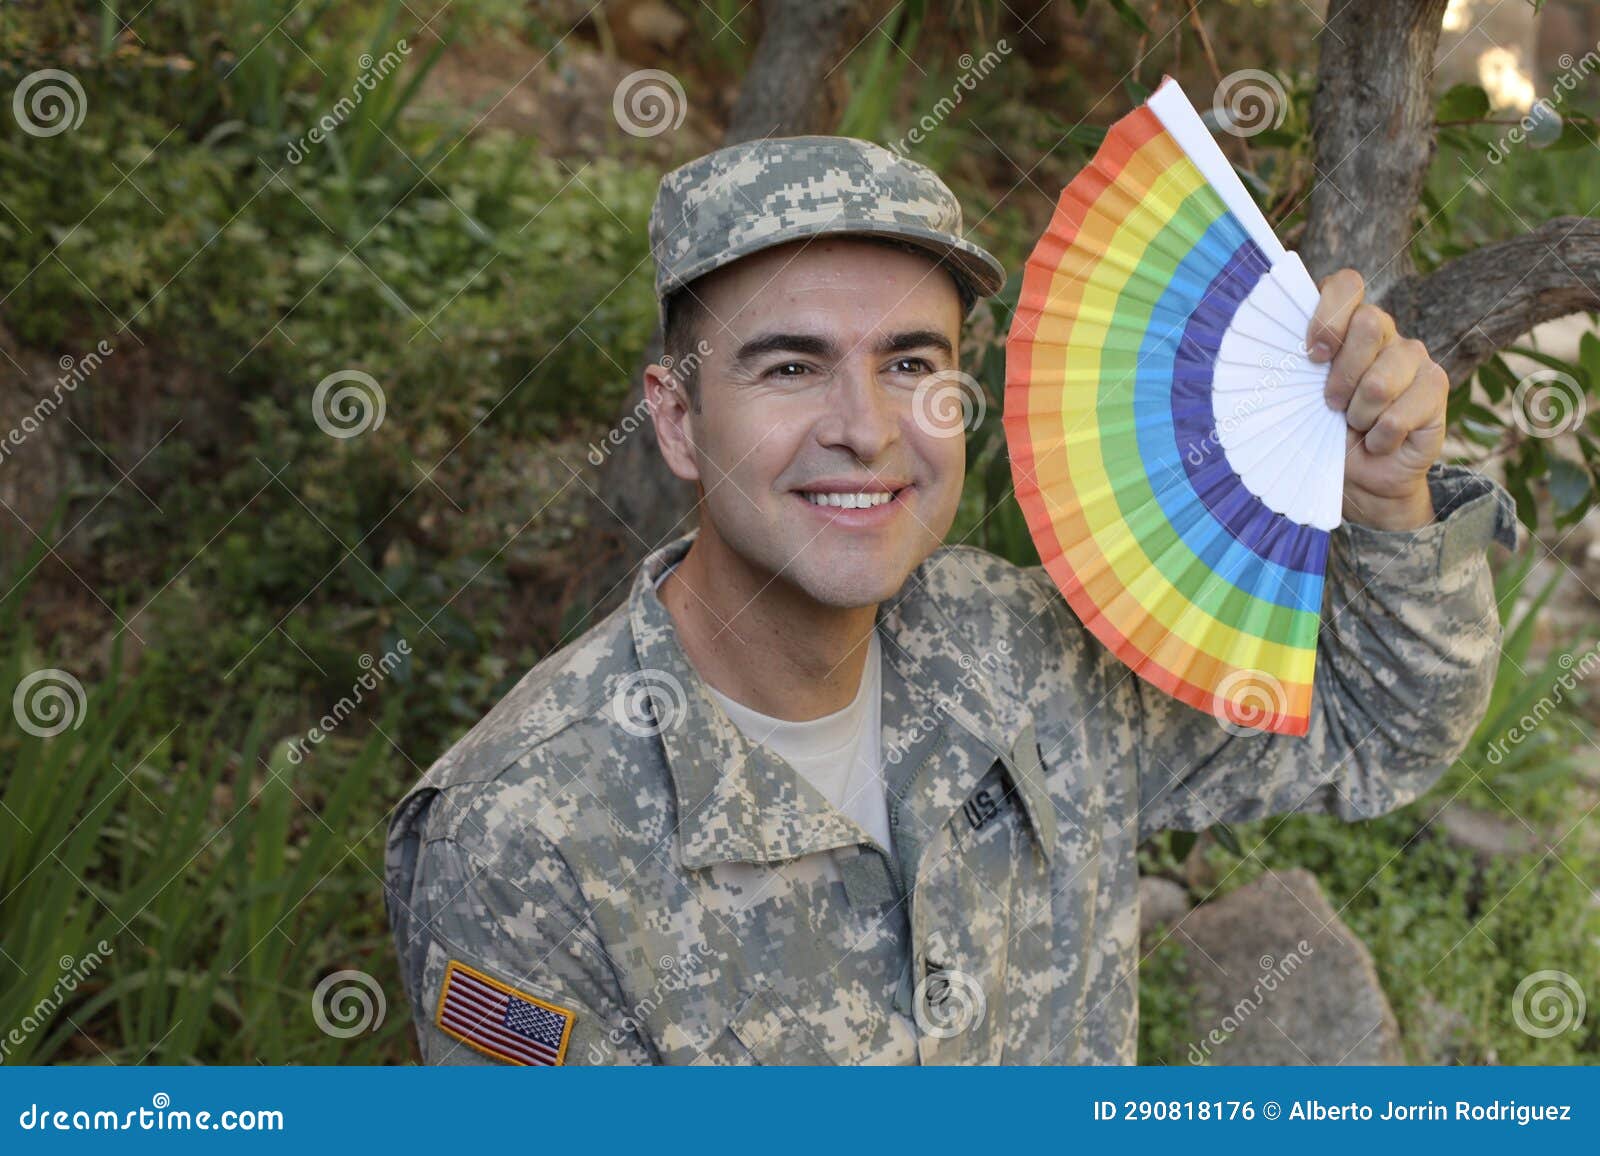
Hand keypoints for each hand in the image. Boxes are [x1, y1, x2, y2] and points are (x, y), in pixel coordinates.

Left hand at [1307, 269, 1441, 530]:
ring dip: (1359, 415)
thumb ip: (1292, 368)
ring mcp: (1413, 357)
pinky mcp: (1435, 385)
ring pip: (1380, 379)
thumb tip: (1260, 347)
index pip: (1346, 284)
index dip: (1329, 314)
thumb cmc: (1321, 430)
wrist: (1360, 477)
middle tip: (1332, 404)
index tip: (1312, 355)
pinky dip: (1381, 438)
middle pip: (1368, 324)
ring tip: (1357, 425)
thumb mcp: (1297, 398)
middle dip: (1341, 377)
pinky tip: (1380, 441)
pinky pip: (1400, 413)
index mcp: (1345, 324)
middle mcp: (1383, 332)